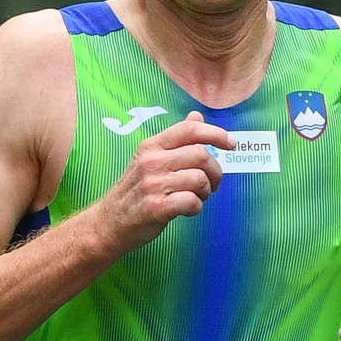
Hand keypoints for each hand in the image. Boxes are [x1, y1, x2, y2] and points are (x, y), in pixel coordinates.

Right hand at [94, 111, 231, 251]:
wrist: (109, 224)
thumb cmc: (135, 191)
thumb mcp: (149, 159)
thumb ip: (175, 140)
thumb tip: (197, 116)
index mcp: (152, 146)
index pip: (190, 130)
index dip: (216, 134)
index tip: (231, 144)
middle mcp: (151, 162)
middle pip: (201, 156)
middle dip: (216, 172)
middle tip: (212, 184)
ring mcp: (153, 185)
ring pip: (200, 180)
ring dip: (206, 192)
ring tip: (196, 198)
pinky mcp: (156, 208)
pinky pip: (192, 202)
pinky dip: (196, 207)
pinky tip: (187, 209)